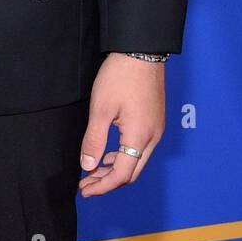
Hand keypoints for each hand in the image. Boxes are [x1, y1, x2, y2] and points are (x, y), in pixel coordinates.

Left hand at [77, 52, 164, 195]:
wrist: (141, 51)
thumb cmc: (121, 76)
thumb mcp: (101, 109)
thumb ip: (95, 140)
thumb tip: (88, 166)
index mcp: (140, 137)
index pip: (121, 175)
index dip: (102, 186)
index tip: (85, 190)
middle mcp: (153, 137)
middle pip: (132, 172)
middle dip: (108, 181)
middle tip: (87, 184)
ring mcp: (156, 128)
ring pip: (137, 160)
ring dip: (116, 168)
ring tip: (94, 169)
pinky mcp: (155, 119)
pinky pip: (140, 147)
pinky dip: (124, 155)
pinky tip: (110, 152)